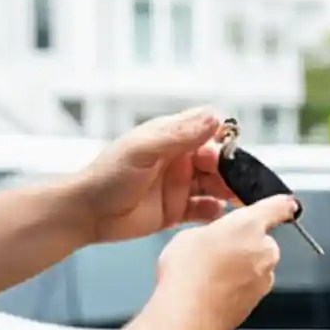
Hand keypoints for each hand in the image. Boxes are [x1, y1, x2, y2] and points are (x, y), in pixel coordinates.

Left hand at [71, 107, 237, 243]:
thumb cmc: (108, 176)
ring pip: (213, 186)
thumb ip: (179, 134)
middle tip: (242, 184)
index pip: (208, 134)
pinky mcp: (174, 210)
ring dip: (228, 191)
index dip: (223, 145)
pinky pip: (202, 210)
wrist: (86, 213)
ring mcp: (177, 186)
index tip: (232, 158)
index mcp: (170, 138)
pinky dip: (213, 211)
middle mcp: (177, 161)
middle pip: (216, 163)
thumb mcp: (144, 149)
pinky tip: (218, 213)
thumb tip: (214, 117)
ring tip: (239, 200)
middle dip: (231, 172)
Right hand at [155, 193, 296, 329]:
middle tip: (216, 250)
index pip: (278, 207)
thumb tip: (215, 236)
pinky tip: (212, 290)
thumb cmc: (188, 274)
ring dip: (240, 267)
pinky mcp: (256, 302)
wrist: (188, 316)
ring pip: (256, 266)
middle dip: (244, 243)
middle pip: (262, 241)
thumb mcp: (191, 235)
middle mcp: (264, 251)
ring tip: (209, 274)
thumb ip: (214, 230)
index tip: (287, 205)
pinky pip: (249, 287)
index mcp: (249, 225)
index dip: (282, 205)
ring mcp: (263, 279)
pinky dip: (236, 287)